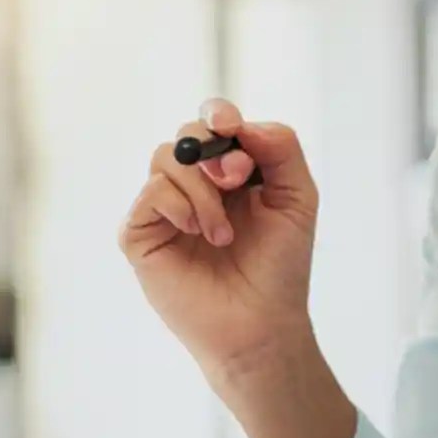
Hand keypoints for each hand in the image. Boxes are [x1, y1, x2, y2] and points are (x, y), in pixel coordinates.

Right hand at [119, 99, 318, 401]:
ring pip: (166, 157)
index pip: (213, 123)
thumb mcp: (297, 197)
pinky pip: (150, 192)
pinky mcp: (141, 234)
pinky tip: (199, 233)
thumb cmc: (279, 265)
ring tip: (223, 232)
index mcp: (229, 172)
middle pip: (187, 134)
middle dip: (215, 151)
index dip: (219, 115)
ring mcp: (164, 209)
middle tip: (238, 181)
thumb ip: (281, 148)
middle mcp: (193, 186)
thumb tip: (241, 123)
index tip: (232, 127)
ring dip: (202, 188)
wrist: (261, 322)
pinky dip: (178, 204)